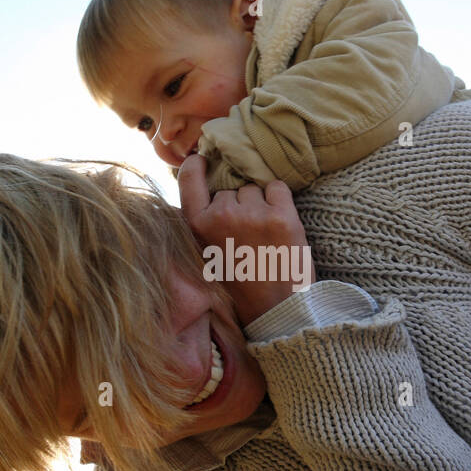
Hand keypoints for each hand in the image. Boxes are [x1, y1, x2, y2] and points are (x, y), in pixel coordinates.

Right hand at [177, 153, 313, 324]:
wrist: (277, 312)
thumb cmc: (242, 287)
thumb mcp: (207, 256)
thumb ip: (205, 226)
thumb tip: (212, 194)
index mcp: (198, 228)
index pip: (189, 180)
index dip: (196, 165)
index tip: (201, 159)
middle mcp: (222, 216)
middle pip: (230, 189)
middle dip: (238, 205)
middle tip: (248, 235)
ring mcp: (253, 214)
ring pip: (254, 189)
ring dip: (260, 204)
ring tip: (265, 235)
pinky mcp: (281, 216)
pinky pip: (277, 188)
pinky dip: (280, 200)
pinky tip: (280, 224)